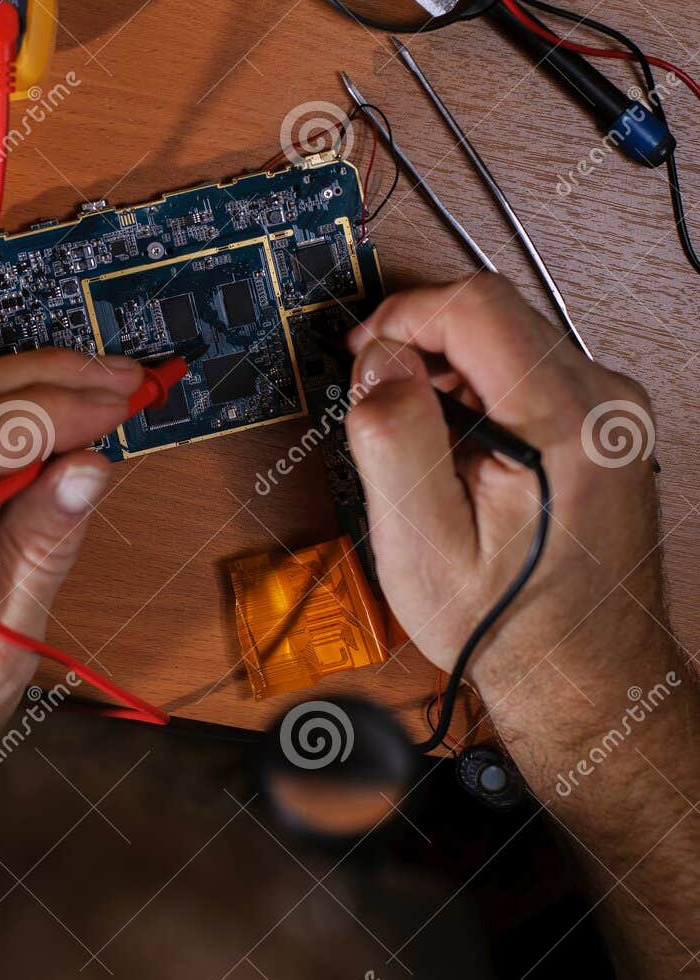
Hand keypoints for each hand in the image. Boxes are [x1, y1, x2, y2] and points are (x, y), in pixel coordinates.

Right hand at [344, 274, 662, 704]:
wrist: (581, 674)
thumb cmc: (507, 624)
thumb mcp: (420, 545)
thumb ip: (394, 439)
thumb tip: (380, 361)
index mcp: (564, 423)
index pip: (475, 305)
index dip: (403, 317)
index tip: (367, 354)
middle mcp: (603, 404)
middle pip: (493, 313)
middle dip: (423, 347)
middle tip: (387, 407)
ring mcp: (612, 412)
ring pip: (510, 337)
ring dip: (453, 371)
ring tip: (431, 445)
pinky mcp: (607, 422)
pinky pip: (531, 368)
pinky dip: (484, 391)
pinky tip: (468, 453)